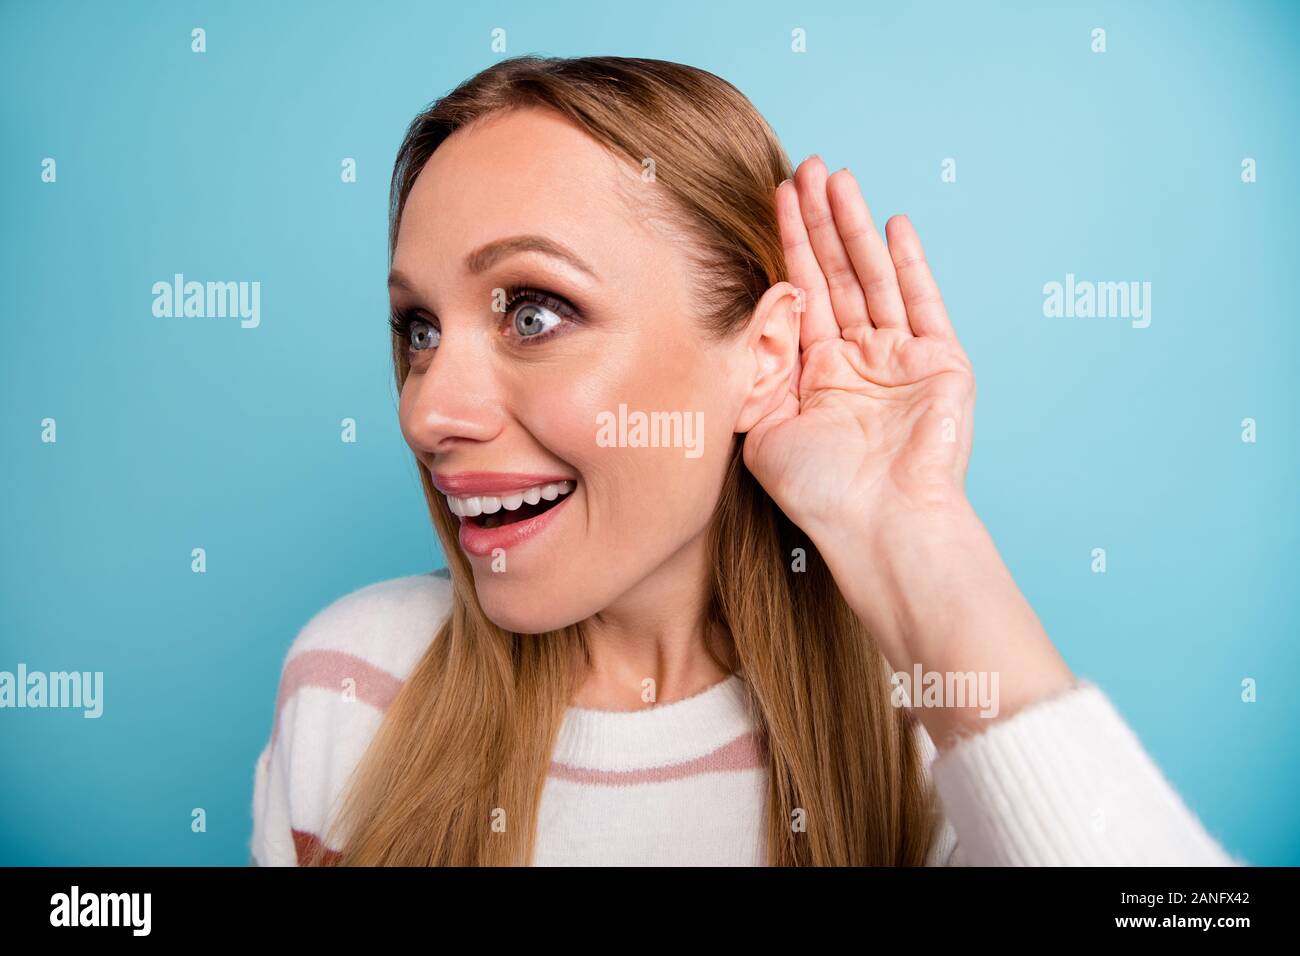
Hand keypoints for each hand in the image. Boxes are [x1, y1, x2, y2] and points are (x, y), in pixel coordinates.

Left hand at [742, 156, 975, 542]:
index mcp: (816, 376)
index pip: (799, 295)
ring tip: (837, 177)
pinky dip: (910, 264)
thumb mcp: (763, 430)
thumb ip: (756, 374)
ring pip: (873, 278)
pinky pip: (923, 302)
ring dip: (854, 227)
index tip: (772, 199)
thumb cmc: (819, 492)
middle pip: (835, 275)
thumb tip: (746, 324)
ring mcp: (900, 360)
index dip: (786, 247)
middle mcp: (857, 362)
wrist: (880, 526)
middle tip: (806, 167)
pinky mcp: (941, 364)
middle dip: (819, 222)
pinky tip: (893, 223)